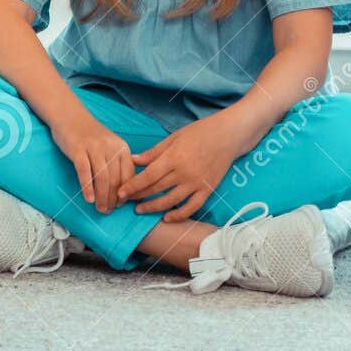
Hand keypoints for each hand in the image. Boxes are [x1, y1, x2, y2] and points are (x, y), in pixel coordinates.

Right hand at [51, 116, 133, 214]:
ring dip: (102, 196)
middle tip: (109, 211)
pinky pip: (85, 171)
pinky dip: (87, 187)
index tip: (122, 205)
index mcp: (122, 148)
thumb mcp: (110, 146)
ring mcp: (94, 148)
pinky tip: (89, 199)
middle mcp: (111, 147)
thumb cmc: (91, 136)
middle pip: (116, 178)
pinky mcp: (78, 150)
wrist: (70, 117)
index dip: (127, 192)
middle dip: (114, 198)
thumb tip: (122, 189)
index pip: (129, 174)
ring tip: (101, 209)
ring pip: (102, 177)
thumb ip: (117, 163)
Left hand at [116, 112, 244, 220]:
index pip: (147, 177)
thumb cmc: (201, 132)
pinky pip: (192, 206)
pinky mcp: (208, 188)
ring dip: (153, 208)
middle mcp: (184, 173)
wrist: (230, 135)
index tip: (120, 192)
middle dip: (138, 197)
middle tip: (126, 201)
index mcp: (174, 158)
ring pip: (170, 201)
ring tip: (141, 210)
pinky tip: (167, 218)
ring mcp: (196, 182)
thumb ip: (154, 152)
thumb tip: (134, 160)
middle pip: (156, 189)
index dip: (132, 186)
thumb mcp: (174, 137)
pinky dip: (179, 215)